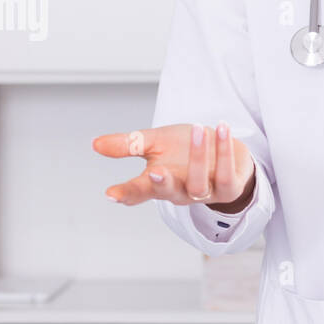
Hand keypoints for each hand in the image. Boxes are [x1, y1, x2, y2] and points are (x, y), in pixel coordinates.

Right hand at [92, 122, 254, 209]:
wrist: (220, 150)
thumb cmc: (183, 148)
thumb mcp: (153, 143)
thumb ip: (128, 144)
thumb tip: (95, 144)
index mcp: (157, 182)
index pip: (137, 191)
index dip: (125, 194)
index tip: (110, 194)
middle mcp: (179, 191)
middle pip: (167, 192)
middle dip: (161, 184)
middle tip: (155, 171)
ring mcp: (204, 192)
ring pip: (198, 182)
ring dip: (198, 156)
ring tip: (196, 129)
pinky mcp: (228, 188)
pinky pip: (226, 173)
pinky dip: (224, 152)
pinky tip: (222, 129)